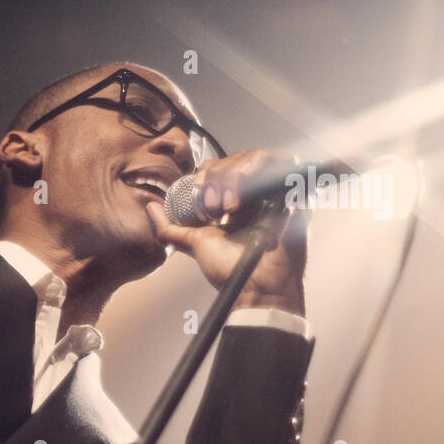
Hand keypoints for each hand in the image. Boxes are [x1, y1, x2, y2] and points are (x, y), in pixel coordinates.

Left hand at [144, 149, 308, 315]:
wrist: (258, 286)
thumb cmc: (229, 270)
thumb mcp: (193, 244)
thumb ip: (170, 228)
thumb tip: (150, 207)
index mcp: (233, 205)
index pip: (220, 169)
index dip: (207, 173)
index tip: (199, 191)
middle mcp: (254, 196)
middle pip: (236, 160)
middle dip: (218, 175)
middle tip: (214, 206)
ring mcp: (273, 194)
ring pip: (255, 157)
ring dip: (236, 174)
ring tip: (229, 204)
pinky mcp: (292, 194)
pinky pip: (283, 163)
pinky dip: (260, 169)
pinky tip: (245, 193)